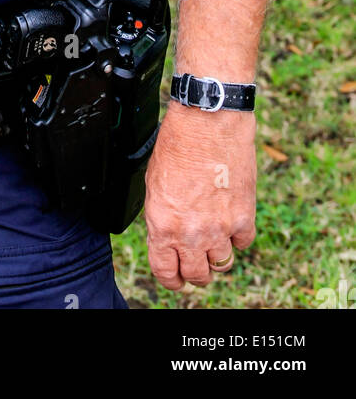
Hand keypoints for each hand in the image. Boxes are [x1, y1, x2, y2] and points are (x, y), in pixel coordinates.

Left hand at [144, 100, 255, 289]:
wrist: (208, 121)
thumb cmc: (178, 143)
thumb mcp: (154, 181)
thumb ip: (161, 215)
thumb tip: (166, 234)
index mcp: (163, 224)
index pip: (166, 272)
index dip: (170, 278)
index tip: (175, 277)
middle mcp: (191, 233)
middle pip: (197, 275)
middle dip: (195, 270)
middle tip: (196, 259)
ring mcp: (220, 228)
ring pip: (222, 265)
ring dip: (217, 254)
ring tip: (213, 237)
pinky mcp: (244, 217)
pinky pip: (243, 243)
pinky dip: (237, 236)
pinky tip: (230, 219)